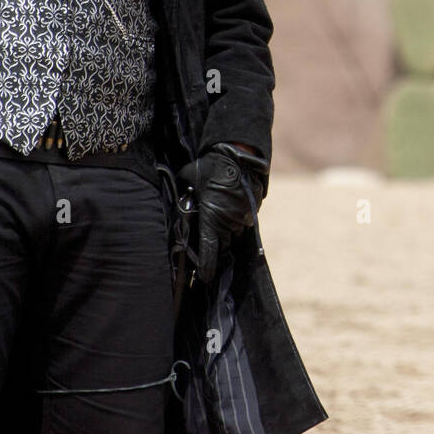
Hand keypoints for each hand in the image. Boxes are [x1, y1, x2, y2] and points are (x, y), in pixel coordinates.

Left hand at [180, 145, 262, 283]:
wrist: (239, 155)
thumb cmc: (210, 167)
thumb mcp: (188, 180)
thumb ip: (185, 195)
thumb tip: (180, 200)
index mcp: (211, 219)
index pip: (209, 251)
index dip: (206, 268)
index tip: (204, 279)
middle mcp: (229, 223)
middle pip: (222, 246)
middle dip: (215, 250)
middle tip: (207, 250)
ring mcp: (243, 218)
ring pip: (233, 236)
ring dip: (226, 236)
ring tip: (218, 228)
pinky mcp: (252, 211)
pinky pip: (243, 224)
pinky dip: (235, 224)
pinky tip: (228, 215)